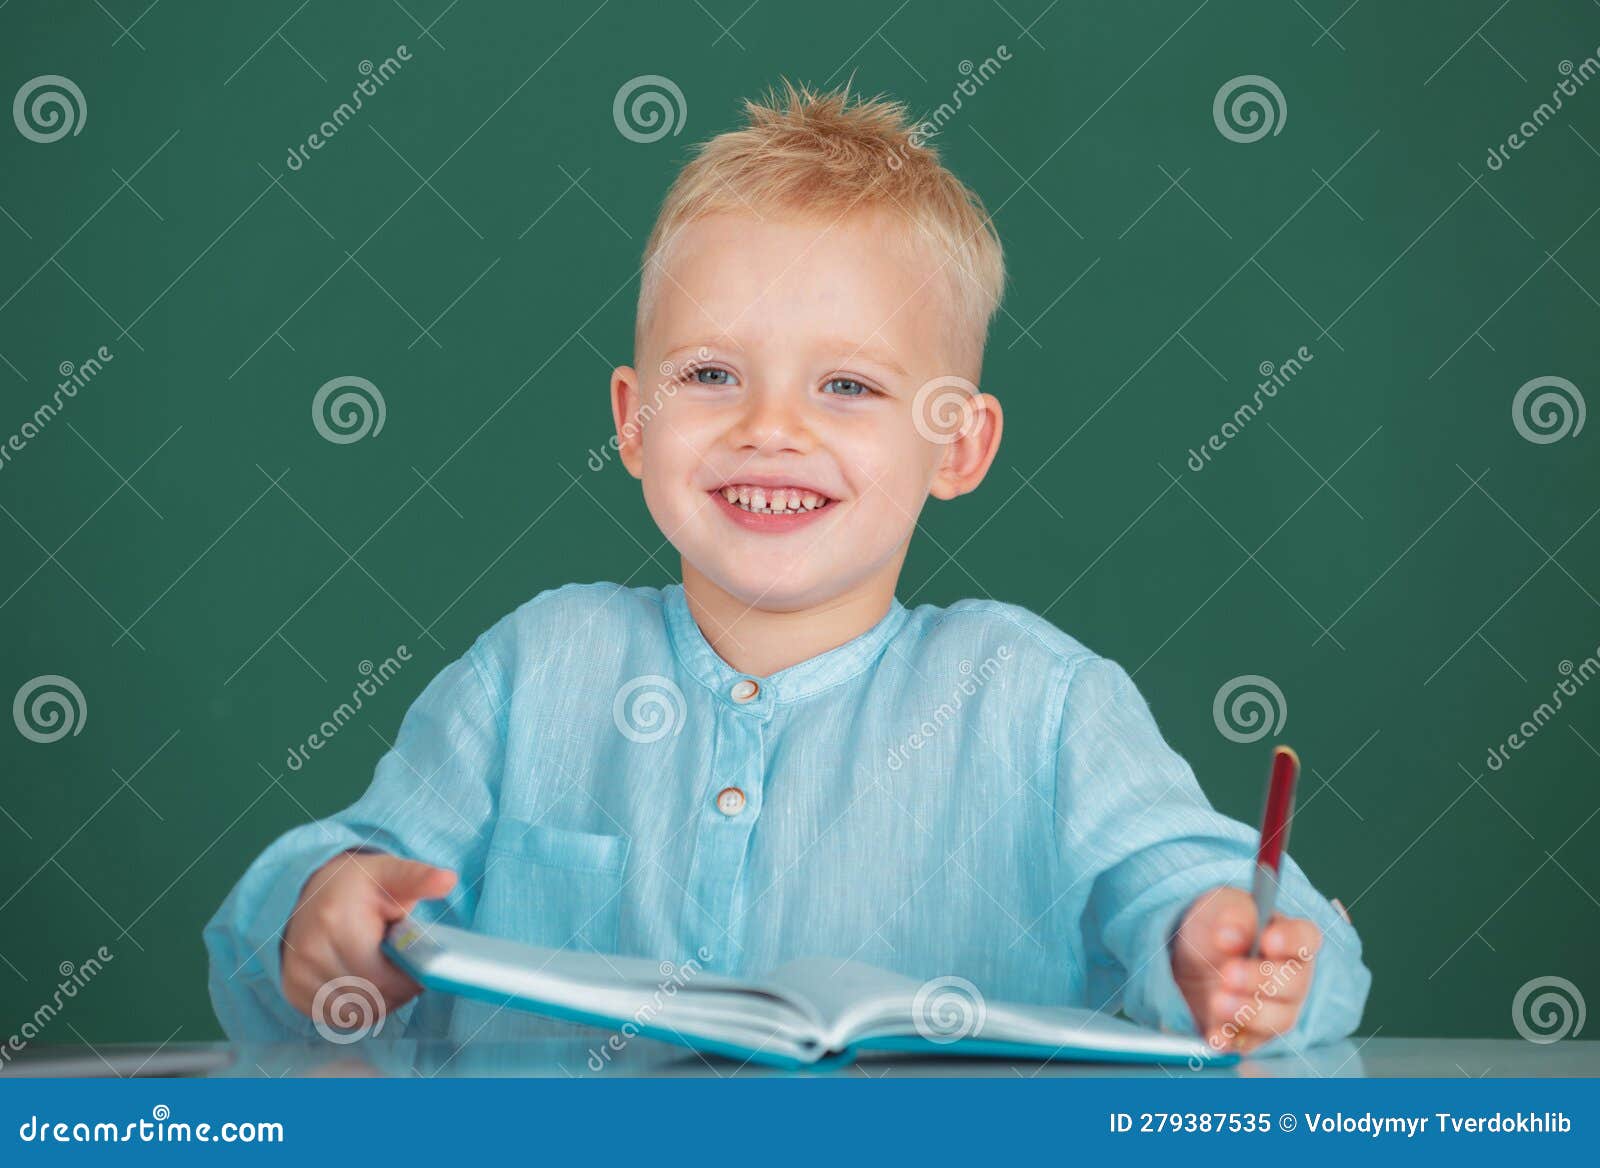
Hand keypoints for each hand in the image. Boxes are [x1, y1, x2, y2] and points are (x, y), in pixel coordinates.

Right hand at [281, 850, 456, 1023]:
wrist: (312, 891)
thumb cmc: (358, 885)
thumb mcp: (389, 873)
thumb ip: (418, 877)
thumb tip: (448, 881)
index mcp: (336, 923)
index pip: (381, 977)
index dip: (409, 981)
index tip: (421, 968)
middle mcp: (310, 952)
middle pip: (369, 998)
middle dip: (398, 993)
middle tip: (409, 974)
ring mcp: (298, 974)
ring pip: (354, 1013)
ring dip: (380, 1003)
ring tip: (389, 977)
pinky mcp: (293, 991)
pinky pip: (337, 1017)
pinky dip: (359, 1008)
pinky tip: (368, 985)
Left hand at [1170, 885, 1319, 1053]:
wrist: (1188, 957)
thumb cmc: (1215, 926)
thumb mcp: (1219, 907)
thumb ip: (1231, 915)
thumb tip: (1231, 934)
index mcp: (1288, 937)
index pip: (1306, 939)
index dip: (1293, 942)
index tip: (1268, 940)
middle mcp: (1291, 977)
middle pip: (1294, 984)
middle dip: (1262, 980)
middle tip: (1229, 973)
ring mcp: (1274, 1008)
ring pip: (1278, 1019)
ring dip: (1250, 1013)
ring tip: (1218, 1001)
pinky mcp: (1250, 1033)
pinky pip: (1248, 1043)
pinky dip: (1232, 1040)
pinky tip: (1216, 1034)